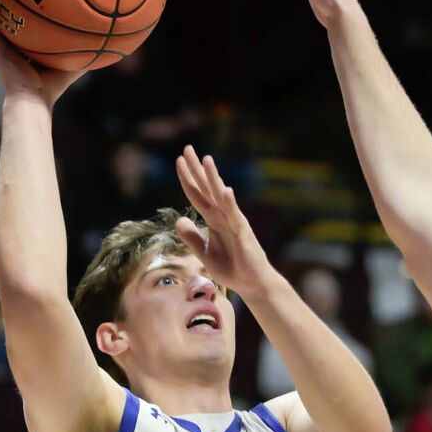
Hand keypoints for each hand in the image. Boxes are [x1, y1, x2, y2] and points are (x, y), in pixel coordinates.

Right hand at [0, 0, 87, 109]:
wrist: (34, 99)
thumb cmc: (53, 87)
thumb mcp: (73, 64)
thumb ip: (87, 53)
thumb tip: (111, 42)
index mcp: (29, 47)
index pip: (29, 24)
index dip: (30, 8)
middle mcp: (14, 43)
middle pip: (10, 15)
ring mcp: (3, 44)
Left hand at [173, 147, 275, 296]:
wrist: (252, 284)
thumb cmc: (232, 267)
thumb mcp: (204, 253)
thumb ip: (192, 237)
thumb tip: (179, 219)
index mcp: (214, 220)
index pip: (197, 195)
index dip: (188, 179)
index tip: (179, 160)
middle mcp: (223, 216)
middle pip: (207, 189)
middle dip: (197, 169)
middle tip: (187, 148)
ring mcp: (234, 222)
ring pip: (221, 197)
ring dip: (213, 178)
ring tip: (206, 159)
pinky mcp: (242, 233)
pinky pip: (234, 216)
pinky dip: (229, 203)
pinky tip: (224, 189)